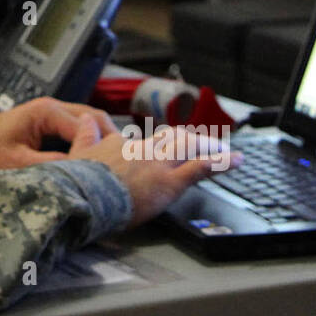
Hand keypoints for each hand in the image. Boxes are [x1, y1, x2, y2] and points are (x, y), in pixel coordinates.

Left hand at [0, 97, 117, 169]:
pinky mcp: (49, 128)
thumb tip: (84, 177)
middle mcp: (54, 109)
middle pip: (97, 120)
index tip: (115, 171)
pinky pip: (78, 133)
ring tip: (114, 168)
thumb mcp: (17, 164)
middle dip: (112, 142)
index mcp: (47, 111)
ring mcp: (52, 117)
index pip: (90, 126)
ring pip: (90, 126)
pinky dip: (90, 146)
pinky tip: (95, 166)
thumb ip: (52, 167)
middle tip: (125, 168)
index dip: (104, 148)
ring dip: (102, 144)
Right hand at [66, 115, 240, 228]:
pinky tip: (237, 160)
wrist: (85, 195)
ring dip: (211, 147)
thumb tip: (85, 119)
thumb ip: (85, 134)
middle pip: (174, 138)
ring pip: (191, 148)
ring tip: (227, 150)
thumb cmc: (80, 179)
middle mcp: (145, 150)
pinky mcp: (170, 182)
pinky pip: (202, 167)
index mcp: (123, 145)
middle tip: (205, 143)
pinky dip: (222, 162)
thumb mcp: (78, 152)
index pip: (147, 140)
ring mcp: (159, 164)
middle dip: (192, 140)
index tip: (166, 146)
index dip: (161, 143)